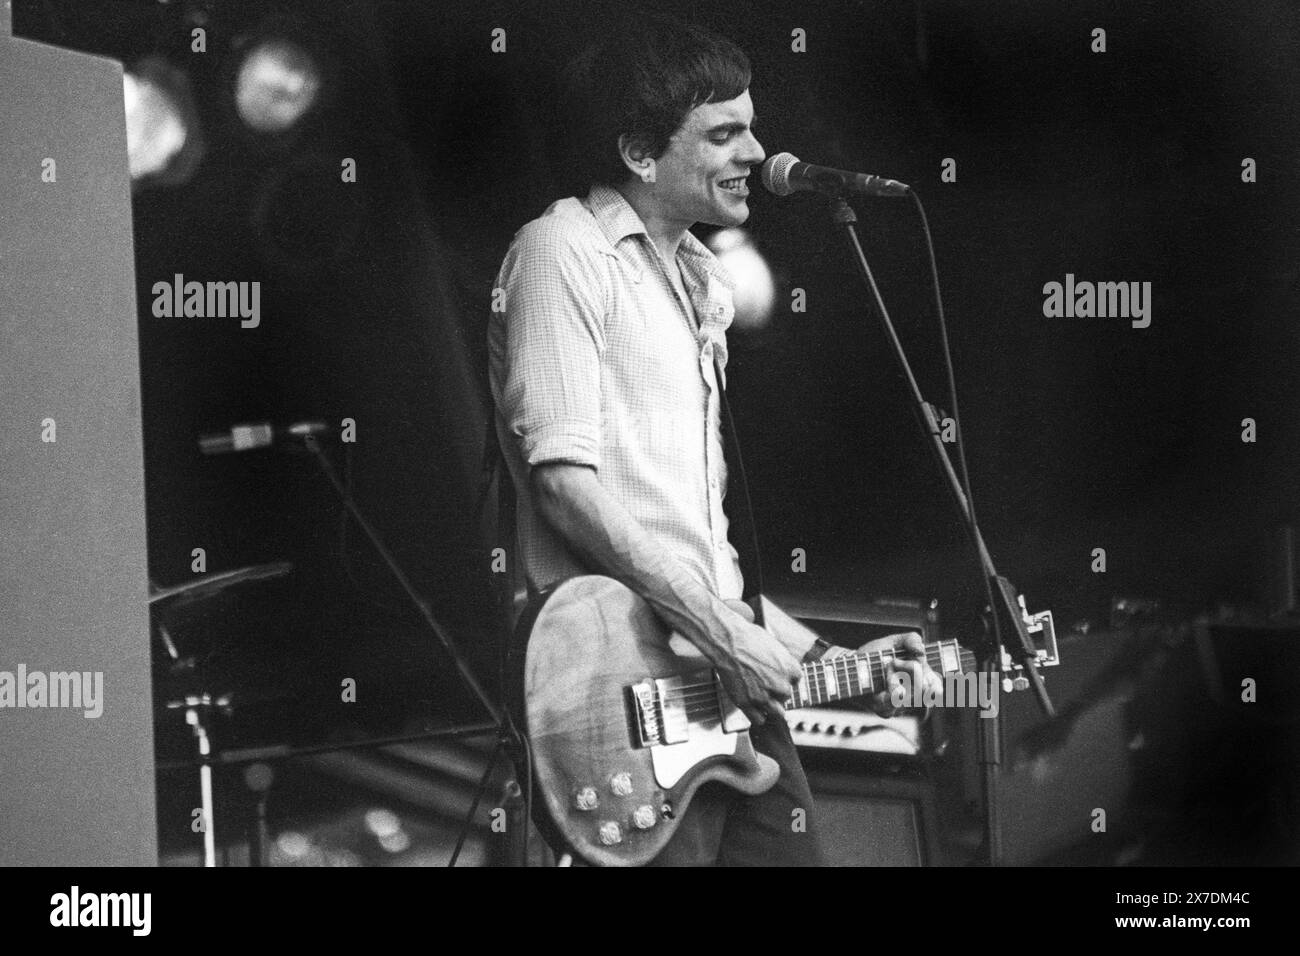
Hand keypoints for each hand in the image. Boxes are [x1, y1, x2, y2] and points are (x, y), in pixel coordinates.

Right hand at [709, 604, 802, 726]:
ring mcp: (764, 696)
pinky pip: (759, 719)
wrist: (728, 643)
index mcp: (790, 669)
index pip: (796, 680)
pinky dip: (757, 716)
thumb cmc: (748, 638)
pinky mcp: (747, 703)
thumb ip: (782, 660)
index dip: (785, 677)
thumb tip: (783, 666)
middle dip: (777, 691)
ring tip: (761, 697)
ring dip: (771, 706)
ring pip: (777, 712)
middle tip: (765, 683)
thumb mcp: (773, 644)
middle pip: (786, 696)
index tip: (776, 674)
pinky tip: (752, 707)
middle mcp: (781, 685)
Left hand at [828, 631, 941, 718]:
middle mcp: (910, 696)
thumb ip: (911, 639)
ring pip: (910, 695)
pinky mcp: (885, 710)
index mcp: (918, 681)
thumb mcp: (893, 642)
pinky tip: (885, 680)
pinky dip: (891, 688)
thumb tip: (922, 650)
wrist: (848, 667)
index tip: (927, 673)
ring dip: (898, 675)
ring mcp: (898, 706)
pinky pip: (894, 702)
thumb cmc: (873, 656)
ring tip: (886, 666)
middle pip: (925, 690)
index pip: (935, 687)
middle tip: (897, 660)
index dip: (935, 683)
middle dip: (915, 671)